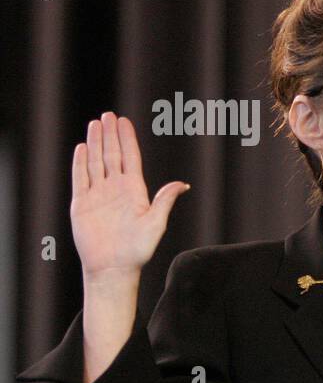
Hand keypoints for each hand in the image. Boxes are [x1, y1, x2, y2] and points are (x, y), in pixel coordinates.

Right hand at [72, 111, 189, 277]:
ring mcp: (98, 195)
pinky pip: (80, 178)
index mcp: (134, 191)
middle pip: (111, 155)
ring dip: (94, 143)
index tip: (124, 121)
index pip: (130, 158)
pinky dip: (80, 163)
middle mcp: (115, 189)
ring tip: (95, 124)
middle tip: (108, 115)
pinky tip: (81, 147)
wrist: (114, 268)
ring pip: (95, 162)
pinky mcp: (82, 204)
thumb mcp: (156, 223)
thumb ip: (164, 201)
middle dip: (110, 135)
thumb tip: (183, 184)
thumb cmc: (138, 250)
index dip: (127, 139)